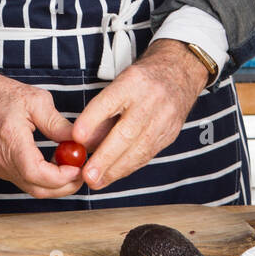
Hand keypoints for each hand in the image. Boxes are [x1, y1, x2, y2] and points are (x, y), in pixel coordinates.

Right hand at [0, 64, 86, 198]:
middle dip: (64, 187)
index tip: (78, 167)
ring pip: (30, 187)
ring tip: (70, 166)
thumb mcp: (34, 100)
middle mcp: (0, 160)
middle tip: (82, 172)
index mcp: (10, 140)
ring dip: (53, 184)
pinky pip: (21, 180)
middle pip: (36, 189)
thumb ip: (57, 124)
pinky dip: (40, 178)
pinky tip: (52, 163)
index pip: (37, 173)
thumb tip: (80, 141)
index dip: (61, 177)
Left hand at [71, 40, 208, 189]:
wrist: (177, 74)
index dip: (92, 120)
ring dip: (115, 169)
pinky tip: (113, 175)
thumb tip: (83, 143)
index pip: (109, 102)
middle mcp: (150, 99)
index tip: (77, 137)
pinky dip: (128, 167)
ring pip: (139, 149)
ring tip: (96, 181)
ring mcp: (164, 118)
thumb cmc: (141, 81)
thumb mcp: (119, 84)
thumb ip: (101, 113)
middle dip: (105, 157)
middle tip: (88, 175)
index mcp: (132, 81)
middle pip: (126, 132)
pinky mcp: (170, 134)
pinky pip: (147, 155)